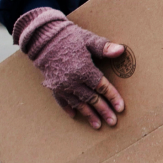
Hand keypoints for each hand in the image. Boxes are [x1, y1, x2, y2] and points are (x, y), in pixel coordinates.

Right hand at [13, 7, 126, 129]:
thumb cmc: (68, 37)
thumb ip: (104, 47)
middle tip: (113, 122)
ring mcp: (61, 85)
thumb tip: (120, 50)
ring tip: (98, 125)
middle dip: (103, 111)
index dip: (112, 97)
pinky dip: (68, 108)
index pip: (102, 87)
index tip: (121, 108)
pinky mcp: (52, 86)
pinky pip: (61, 101)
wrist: (41, 38)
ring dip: (88, 115)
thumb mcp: (88, 39)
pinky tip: (75, 116)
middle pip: (91, 99)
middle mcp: (72, 81)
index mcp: (83, 69)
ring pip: (78, 103)